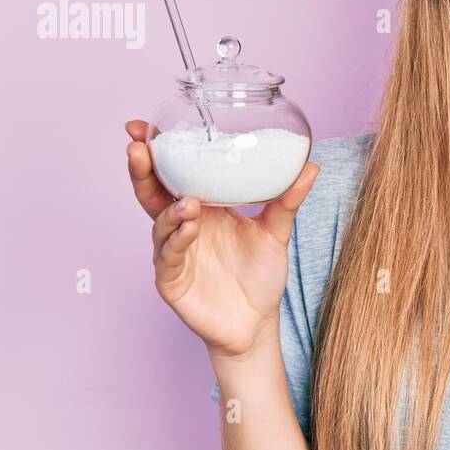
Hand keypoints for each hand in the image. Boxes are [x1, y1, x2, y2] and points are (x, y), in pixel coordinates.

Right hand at [124, 119, 320, 360]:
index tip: (143, 127)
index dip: (155, 151)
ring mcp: (173, 253)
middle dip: (143, 170)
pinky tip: (188, 229)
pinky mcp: (172, 281)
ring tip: (187, 201)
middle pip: (153, 192)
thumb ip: (288, 200)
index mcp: (203, 207)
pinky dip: (177, 241)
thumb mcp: (276, 232)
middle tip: (139, 148)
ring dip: (169, 209)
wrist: (257, 322)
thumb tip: (311, 165)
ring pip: (159, 224)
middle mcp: (182, 226)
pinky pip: (169, 257)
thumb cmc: (259, 275)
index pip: (172, 173)